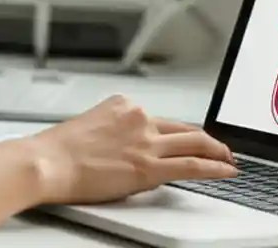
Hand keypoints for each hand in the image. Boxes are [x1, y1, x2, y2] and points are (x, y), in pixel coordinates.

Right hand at [25, 95, 238, 205]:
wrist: (48, 162)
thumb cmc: (58, 151)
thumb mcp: (90, 126)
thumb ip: (114, 132)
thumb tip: (125, 148)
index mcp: (124, 106)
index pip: (161, 119)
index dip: (179, 132)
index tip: (187, 138)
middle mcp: (139, 118)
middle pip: (184, 127)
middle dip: (207, 138)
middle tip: (220, 147)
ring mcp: (146, 141)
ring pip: (195, 143)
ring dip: (217, 151)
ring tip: (228, 160)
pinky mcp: (149, 166)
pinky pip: (192, 165)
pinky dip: (215, 167)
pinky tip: (226, 170)